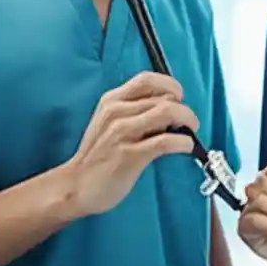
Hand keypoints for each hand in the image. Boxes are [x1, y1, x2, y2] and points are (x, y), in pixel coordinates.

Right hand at [59, 72, 197, 218]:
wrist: (76, 186)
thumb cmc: (98, 156)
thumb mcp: (109, 123)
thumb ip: (133, 111)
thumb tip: (168, 106)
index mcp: (111, 101)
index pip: (147, 79)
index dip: (170, 85)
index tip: (179, 97)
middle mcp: (116, 112)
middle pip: (164, 97)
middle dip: (184, 109)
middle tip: (189, 123)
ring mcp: (122, 132)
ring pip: (168, 112)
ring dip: (188, 121)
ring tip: (190, 132)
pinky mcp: (130, 155)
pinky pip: (166, 141)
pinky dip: (183, 142)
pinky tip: (186, 147)